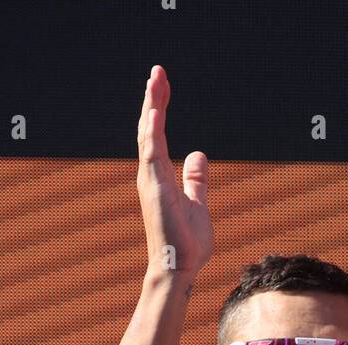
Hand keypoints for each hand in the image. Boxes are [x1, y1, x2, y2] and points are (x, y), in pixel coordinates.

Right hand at [137, 65, 213, 278]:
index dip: (160, 110)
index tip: (163, 86)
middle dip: (154, 100)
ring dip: (152, 105)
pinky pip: (152, 150)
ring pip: (149, 134)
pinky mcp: (155, 186)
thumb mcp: (198, 203)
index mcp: (160, 178)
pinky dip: (153, 128)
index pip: (158, 137)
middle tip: (158, 73)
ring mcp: (150, 180)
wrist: (178, 269)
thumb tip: (198, 156)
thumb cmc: (186, 244)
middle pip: (150, 129)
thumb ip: (196, 180)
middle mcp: (151, 175)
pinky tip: (155, 108)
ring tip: (156, 78)